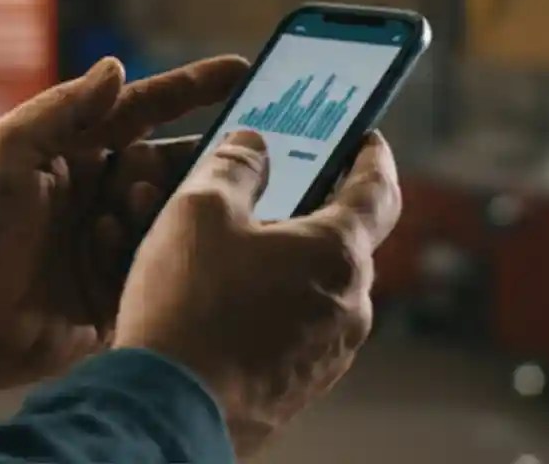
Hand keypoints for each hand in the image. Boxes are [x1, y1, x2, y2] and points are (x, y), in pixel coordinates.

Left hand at [0, 56, 248, 415]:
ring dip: (164, 208)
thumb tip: (116, 68)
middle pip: (167, 164)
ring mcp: (107, 243)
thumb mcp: (5, 152)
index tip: (242, 72)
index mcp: (70, 151)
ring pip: (169, 215)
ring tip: (133, 209)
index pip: (143, 110)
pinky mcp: (114, 292)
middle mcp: (95, 192)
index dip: (192, 89)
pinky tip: (127, 252)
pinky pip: (157, 267)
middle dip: (194, 160)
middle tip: (218, 160)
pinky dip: (151, 257)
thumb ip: (62, 110)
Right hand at [113, 129, 400, 455]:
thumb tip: (253, 144)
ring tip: (236, 252)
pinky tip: (227, 305)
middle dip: (313, 210)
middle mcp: (350, 305)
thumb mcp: (198, 210)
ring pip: (318, 287)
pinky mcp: (302, 385)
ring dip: (288, 263)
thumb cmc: (189, 306)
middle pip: (344, 241)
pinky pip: (298, 328)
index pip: (378, 191)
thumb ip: (234, 164)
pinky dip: (274, 305)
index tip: (366, 138)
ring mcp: (330, 351)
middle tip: (277, 187)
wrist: (170, 409)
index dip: (372, 156)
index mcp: (338, 253)